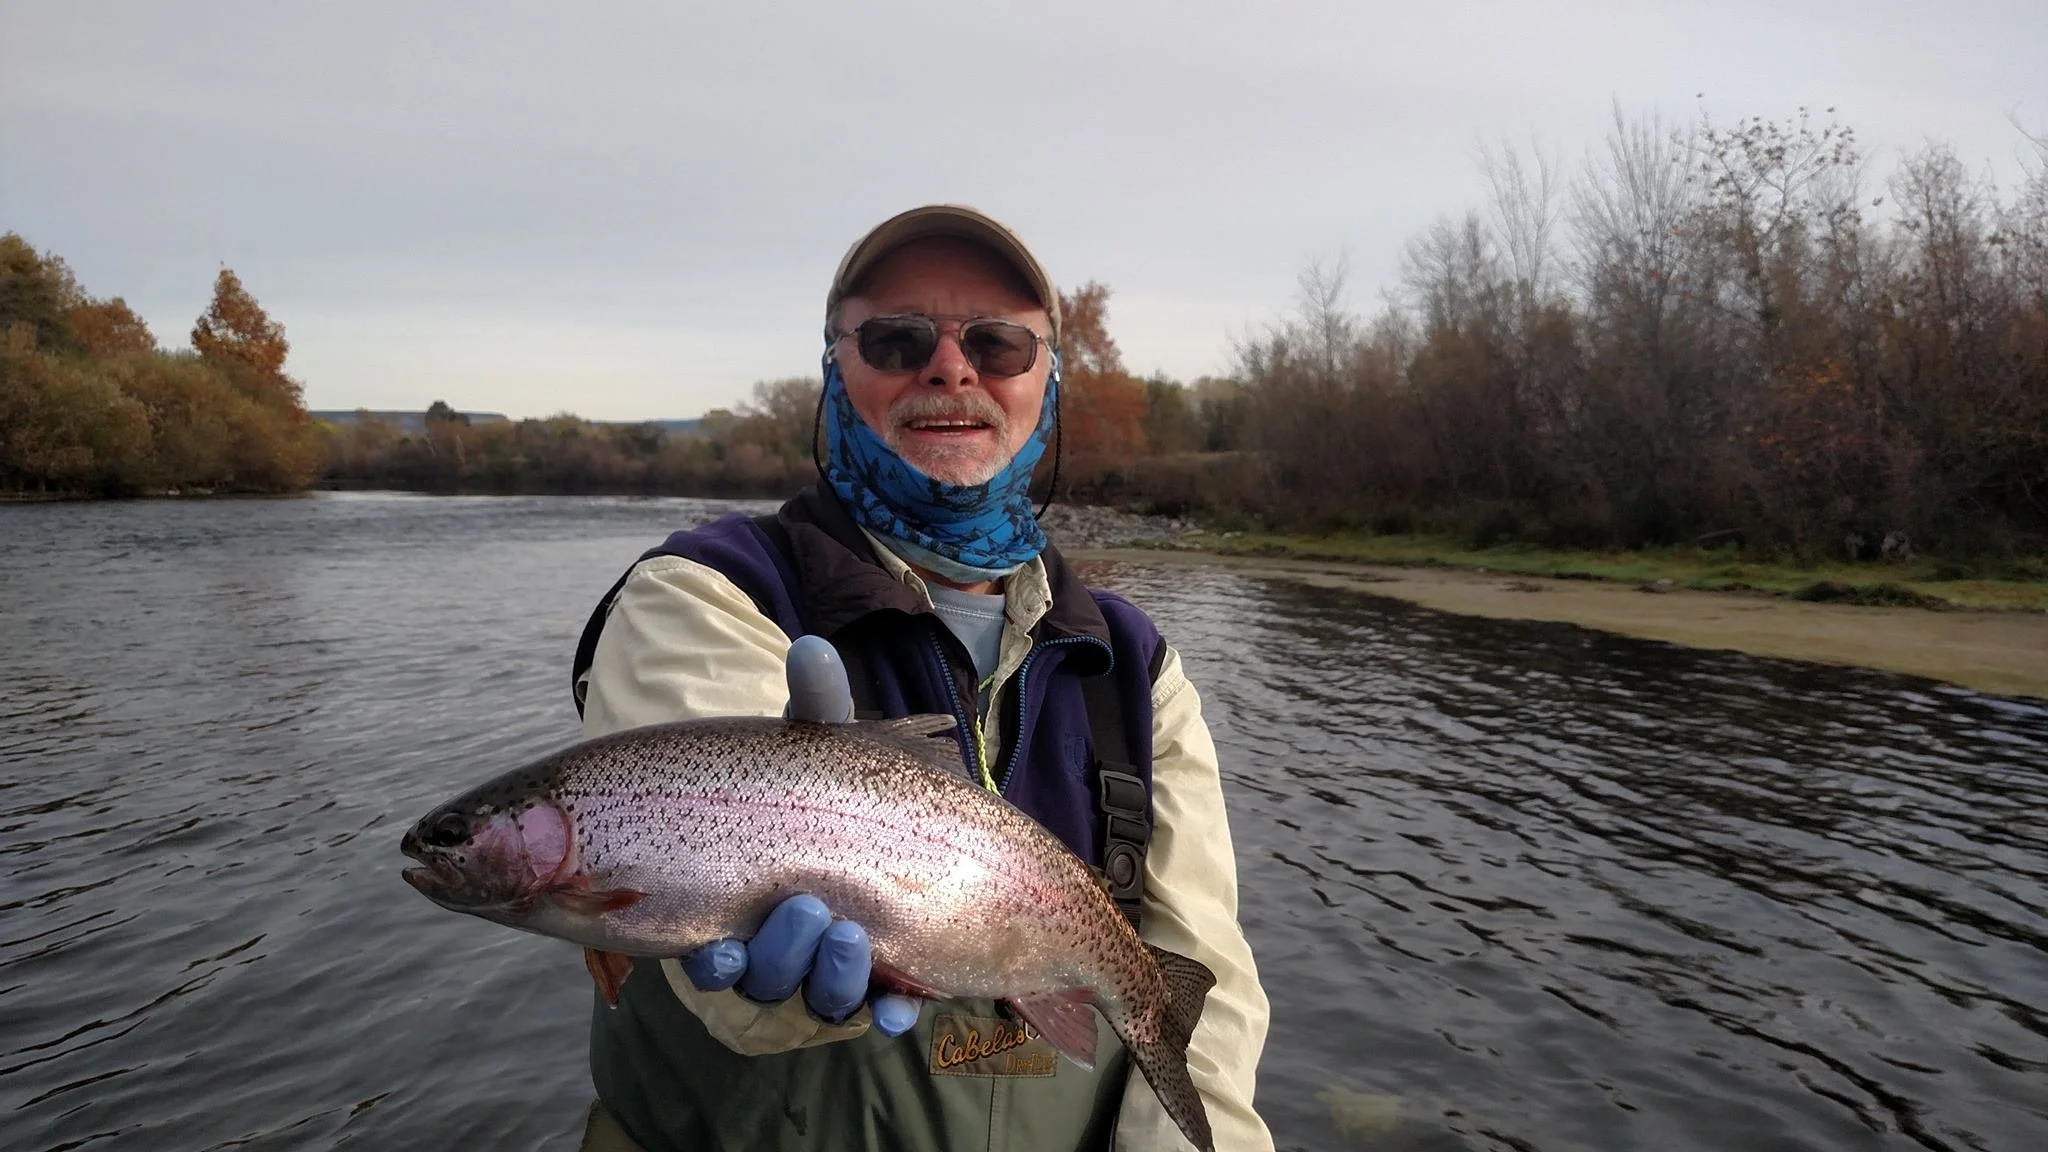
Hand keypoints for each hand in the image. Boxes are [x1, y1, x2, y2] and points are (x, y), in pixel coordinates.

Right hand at [678, 636, 921, 1036]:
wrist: (900, 813)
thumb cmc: (833, 779)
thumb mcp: (823, 741)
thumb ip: (814, 705)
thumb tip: (812, 648)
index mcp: (740, 901)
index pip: (711, 952)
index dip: (713, 963)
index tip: (721, 949)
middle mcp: (775, 944)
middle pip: (766, 977)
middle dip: (782, 955)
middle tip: (806, 911)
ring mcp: (830, 963)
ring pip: (818, 994)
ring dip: (830, 976)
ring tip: (851, 937)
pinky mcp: (883, 976)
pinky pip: (879, 1007)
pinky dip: (887, 1008)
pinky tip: (902, 1002)